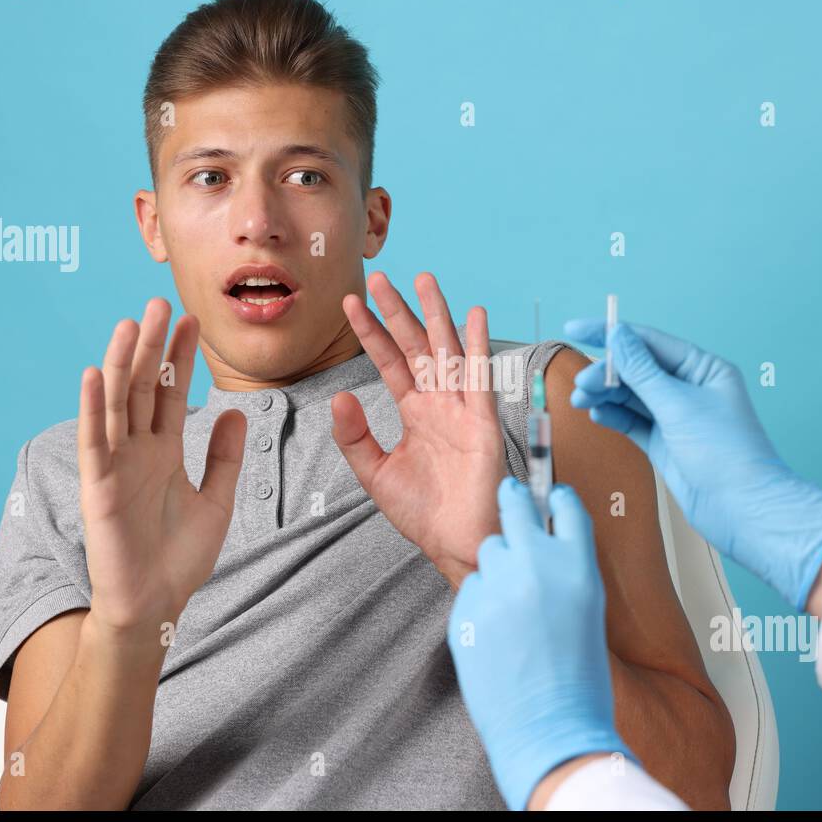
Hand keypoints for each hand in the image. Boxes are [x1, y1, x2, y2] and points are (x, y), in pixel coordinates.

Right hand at [77, 298, 247, 631]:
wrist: (155, 603)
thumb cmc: (181, 558)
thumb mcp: (217, 498)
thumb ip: (225, 456)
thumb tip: (237, 410)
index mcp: (164, 451)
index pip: (173, 392)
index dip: (182, 357)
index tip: (193, 320)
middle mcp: (138, 450)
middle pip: (144, 388)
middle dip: (154, 346)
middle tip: (162, 303)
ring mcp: (116, 465)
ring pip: (118, 403)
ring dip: (123, 363)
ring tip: (131, 323)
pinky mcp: (99, 486)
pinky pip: (96, 440)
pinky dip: (94, 407)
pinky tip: (96, 373)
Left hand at [331, 272, 505, 587]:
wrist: (457, 544)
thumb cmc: (424, 512)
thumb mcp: (375, 473)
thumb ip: (355, 436)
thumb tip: (338, 396)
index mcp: (415, 412)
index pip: (389, 362)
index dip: (370, 332)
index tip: (351, 303)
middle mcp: (438, 403)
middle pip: (416, 346)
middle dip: (398, 311)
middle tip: (379, 277)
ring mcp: (461, 409)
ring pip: (446, 351)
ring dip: (435, 314)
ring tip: (422, 279)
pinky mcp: (482, 422)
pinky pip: (479, 378)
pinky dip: (477, 346)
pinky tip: (473, 315)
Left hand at [448, 477, 636, 810]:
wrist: (548, 729)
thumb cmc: (576, 683)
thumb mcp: (587, 615)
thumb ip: (566, 575)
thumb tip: (545, 553)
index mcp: (578, 567)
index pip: (566, 507)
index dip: (556, 496)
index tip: (550, 493)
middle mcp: (536, 566)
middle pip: (515, 505)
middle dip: (512, 498)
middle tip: (509, 493)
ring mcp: (497, 585)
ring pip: (488, 549)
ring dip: (497, 562)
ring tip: (510, 602)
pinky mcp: (466, 606)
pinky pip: (471, 586)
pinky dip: (481, 600)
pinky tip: (496, 631)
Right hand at [564, 318, 821, 610]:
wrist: (741, 508)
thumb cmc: (725, 453)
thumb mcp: (678, 404)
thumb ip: (642, 370)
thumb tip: (618, 335)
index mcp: (704, 369)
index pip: (650, 341)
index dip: (612, 334)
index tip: (576, 329)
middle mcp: (690, 389)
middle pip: (637, 368)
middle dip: (606, 373)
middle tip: (581, 383)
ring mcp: (676, 417)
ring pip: (631, 396)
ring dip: (604, 394)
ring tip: (580, 400)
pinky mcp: (665, 442)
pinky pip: (632, 421)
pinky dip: (612, 416)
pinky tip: (596, 413)